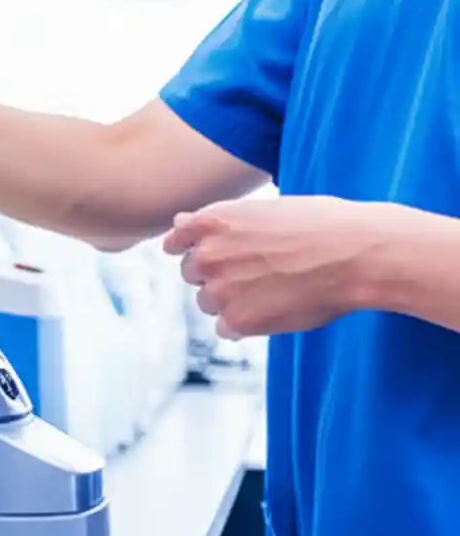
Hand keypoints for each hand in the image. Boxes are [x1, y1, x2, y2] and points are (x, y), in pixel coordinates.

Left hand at [163, 196, 387, 338]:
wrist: (360, 255)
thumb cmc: (323, 225)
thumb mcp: (264, 208)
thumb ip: (217, 220)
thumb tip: (179, 224)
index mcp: (211, 221)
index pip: (175, 241)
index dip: (192, 248)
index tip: (213, 254)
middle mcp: (207, 255)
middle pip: (192, 274)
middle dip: (217, 273)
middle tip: (259, 271)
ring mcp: (220, 290)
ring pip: (208, 302)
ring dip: (231, 300)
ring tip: (273, 288)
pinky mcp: (238, 321)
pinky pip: (225, 328)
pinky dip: (244, 323)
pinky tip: (274, 309)